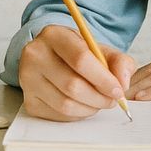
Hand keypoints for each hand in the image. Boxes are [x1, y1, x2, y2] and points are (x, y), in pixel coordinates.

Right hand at [18, 24, 134, 120]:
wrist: (54, 58)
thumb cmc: (78, 54)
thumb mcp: (101, 49)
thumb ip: (120, 62)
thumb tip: (123, 83)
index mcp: (54, 35)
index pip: (80, 59)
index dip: (103, 79)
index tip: (118, 90)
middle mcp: (35, 55)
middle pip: (72, 85)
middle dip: (99, 98)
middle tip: (112, 100)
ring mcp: (28, 79)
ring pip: (65, 104)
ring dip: (90, 109)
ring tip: (99, 102)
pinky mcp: (28, 100)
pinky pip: (58, 115)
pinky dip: (77, 115)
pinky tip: (83, 105)